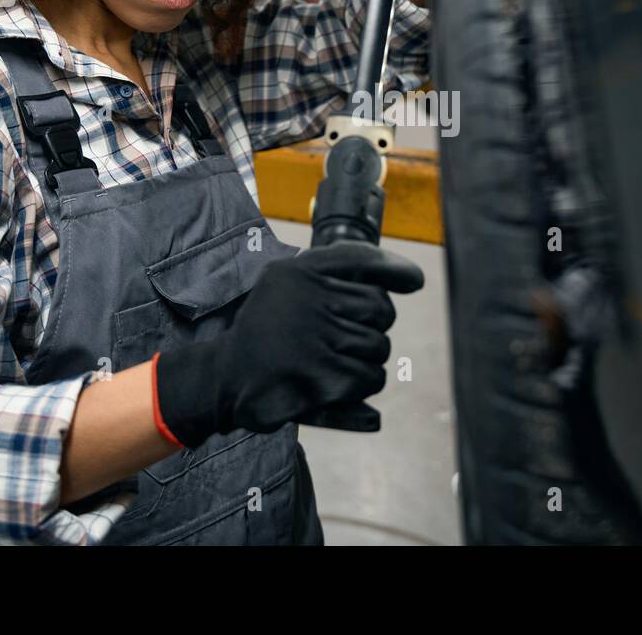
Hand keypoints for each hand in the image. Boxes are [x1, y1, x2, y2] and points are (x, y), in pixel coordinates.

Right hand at [153, 241, 424, 444]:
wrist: (226, 377)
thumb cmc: (266, 330)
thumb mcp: (286, 284)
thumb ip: (333, 271)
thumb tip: (410, 276)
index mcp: (300, 271)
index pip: (362, 259)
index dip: (395, 269)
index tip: (415, 281)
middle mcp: (310, 299)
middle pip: (380, 307)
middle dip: (376, 324)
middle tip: (354, 335)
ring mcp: (317, 339)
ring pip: (379, 345)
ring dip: (369, 357)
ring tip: (340, 360)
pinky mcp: (323, 379)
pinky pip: (370, 377)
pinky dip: (364, 382)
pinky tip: (341, 382)